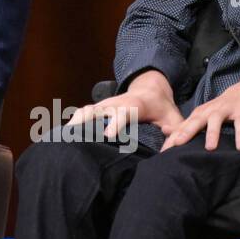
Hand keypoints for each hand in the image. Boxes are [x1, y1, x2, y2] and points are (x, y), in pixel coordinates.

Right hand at [66, 69, 184, 139]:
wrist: (150, 90)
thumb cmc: (162, 108)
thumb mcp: (173, 118)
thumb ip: (176, 131)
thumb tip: (173, 148)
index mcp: (134, 105)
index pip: (122, 114)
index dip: (115, 123)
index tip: (107, 135)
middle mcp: (115, 104)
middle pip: (96, 110)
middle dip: (84, 122)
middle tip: (73, 138)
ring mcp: (105, 106)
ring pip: (86, 112)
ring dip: (75, 123)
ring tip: (63, 139)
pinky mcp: (99, 109)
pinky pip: (83, 114)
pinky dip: (74, 123)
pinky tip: (65, 136)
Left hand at [159, 71, 239, 151]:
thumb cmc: (224, 108)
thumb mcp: (205, 115)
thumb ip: (187, 124)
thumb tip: (165, 132)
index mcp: (200, 114)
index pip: (183, 128)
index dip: (173, 139)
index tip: (163, 153)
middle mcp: (210, 111)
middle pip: (196, 122)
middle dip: (186, 133)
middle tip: (177, 145)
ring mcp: (226, 110)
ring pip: (216, 121)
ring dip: (212, 133)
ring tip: (210, 148)